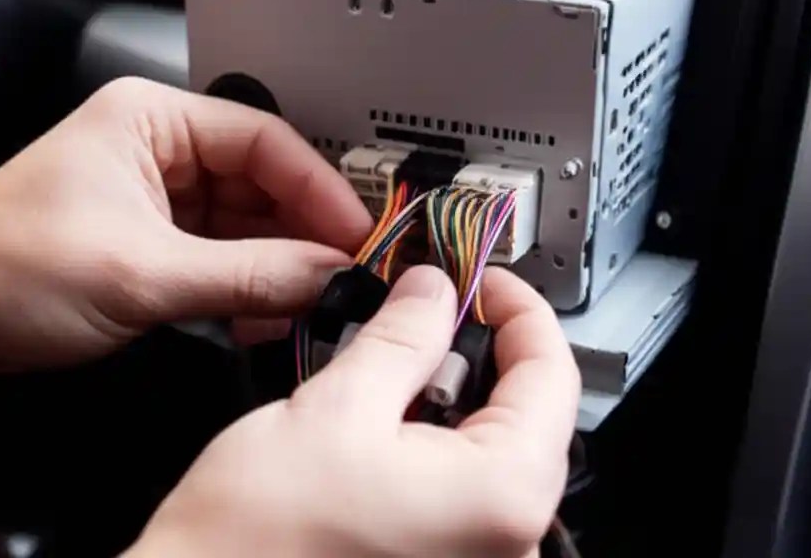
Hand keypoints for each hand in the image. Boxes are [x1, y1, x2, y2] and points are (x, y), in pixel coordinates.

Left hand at [0, 77, 372, 369]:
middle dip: (301, 233)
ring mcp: (153, 197)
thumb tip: (327, 276)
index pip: (265, 140)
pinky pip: (218, 257)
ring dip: (276, 268)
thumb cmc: (3, 264)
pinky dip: (245, 287)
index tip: (355, 235)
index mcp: (152, 119)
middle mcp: (158, 149)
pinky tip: (264, 318)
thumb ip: (247, 276)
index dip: (318, 189)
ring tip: (306, 307)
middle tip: (344, 278)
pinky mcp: (147, 241)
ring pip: (244, 224)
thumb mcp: (143, 274)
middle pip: (262, 182)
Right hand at [127, 266, 580, 557]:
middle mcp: (506, 543)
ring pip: (483, 450)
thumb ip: (403, 336)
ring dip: (440, 399)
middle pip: (523, 414)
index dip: (517, 308)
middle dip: (469, 353)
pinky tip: (372, 432)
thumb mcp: (337, 405)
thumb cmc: (257, 537)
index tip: (481, 279)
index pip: (552, 374)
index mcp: (501, 497)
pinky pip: (455, 490)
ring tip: (374, 381)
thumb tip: (434, 293)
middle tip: (413, 316)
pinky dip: (424, 445)